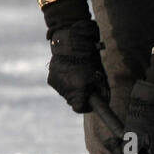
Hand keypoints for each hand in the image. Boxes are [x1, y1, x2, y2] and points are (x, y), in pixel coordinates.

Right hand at [43, 0, 107, 114]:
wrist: (71, 45)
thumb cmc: (90, 61)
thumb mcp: (99, 77)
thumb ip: (100, 91)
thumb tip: (103, 102)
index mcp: (79, 89)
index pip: (80, 108)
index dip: (87, 107)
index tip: (91, 103)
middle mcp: (66, 89)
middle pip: (73, 101)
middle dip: (80, 96)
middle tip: (86, 86)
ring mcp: (57, 85)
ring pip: (66, 93)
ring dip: (72, 88)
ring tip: (77, 75)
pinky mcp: (51, 79)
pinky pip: (60, 85)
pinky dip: (65, 82)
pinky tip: (69, 72)